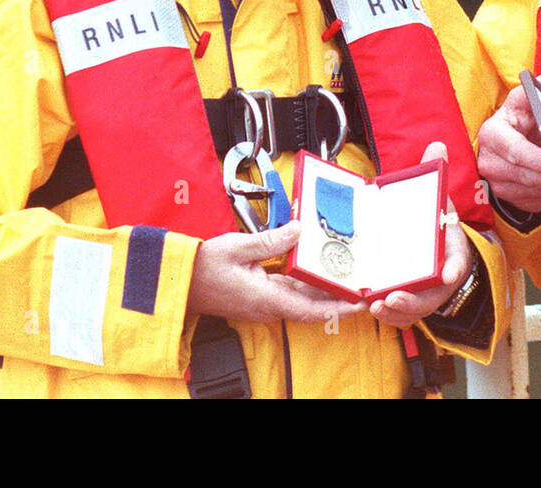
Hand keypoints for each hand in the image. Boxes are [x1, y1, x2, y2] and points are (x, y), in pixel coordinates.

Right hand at [188, 221, 363, 324]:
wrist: (178, 281)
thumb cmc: (202, 268)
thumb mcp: (237, 247)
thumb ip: (271, 240)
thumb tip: (299, 230)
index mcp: (265, 298)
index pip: (310, 311)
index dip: (338, 309)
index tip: (359, 305)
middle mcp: (267, 306)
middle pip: (311, 305)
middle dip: (337, 297)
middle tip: (362, 285)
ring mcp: (263, 303)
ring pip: (300, 297)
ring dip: (322, 289)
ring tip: (347, 276)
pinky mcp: (258, 296)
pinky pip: (288, 291)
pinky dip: (304, 283)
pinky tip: (316, 270)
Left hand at [369, 142, 473, 327]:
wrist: (437, 241)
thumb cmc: (435, 222)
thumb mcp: (436, 197)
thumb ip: (434, 173)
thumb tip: (436, 146)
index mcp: (452, 249)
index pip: (458, 259)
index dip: (454, 266)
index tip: (447, 273)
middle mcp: (442, 274)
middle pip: (434, 294)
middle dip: (414, 300)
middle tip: (393, 297)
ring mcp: (428, 291)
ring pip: (417, 309)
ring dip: (398, 312)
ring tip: (377, 305)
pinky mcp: (412, 300)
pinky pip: (404, 315)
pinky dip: (391, 316)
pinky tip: (372, 308)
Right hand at [476, 76, 540, 213]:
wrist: (504, 146)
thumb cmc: (515, 124)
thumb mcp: (520, 105)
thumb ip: (533, 94)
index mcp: (492, 135)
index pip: (515, 150)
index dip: (537, 159)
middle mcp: (490, 162)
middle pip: (526, 174)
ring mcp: (498, 184)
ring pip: (533, 190)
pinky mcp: (510, 199)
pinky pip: (535, 200)